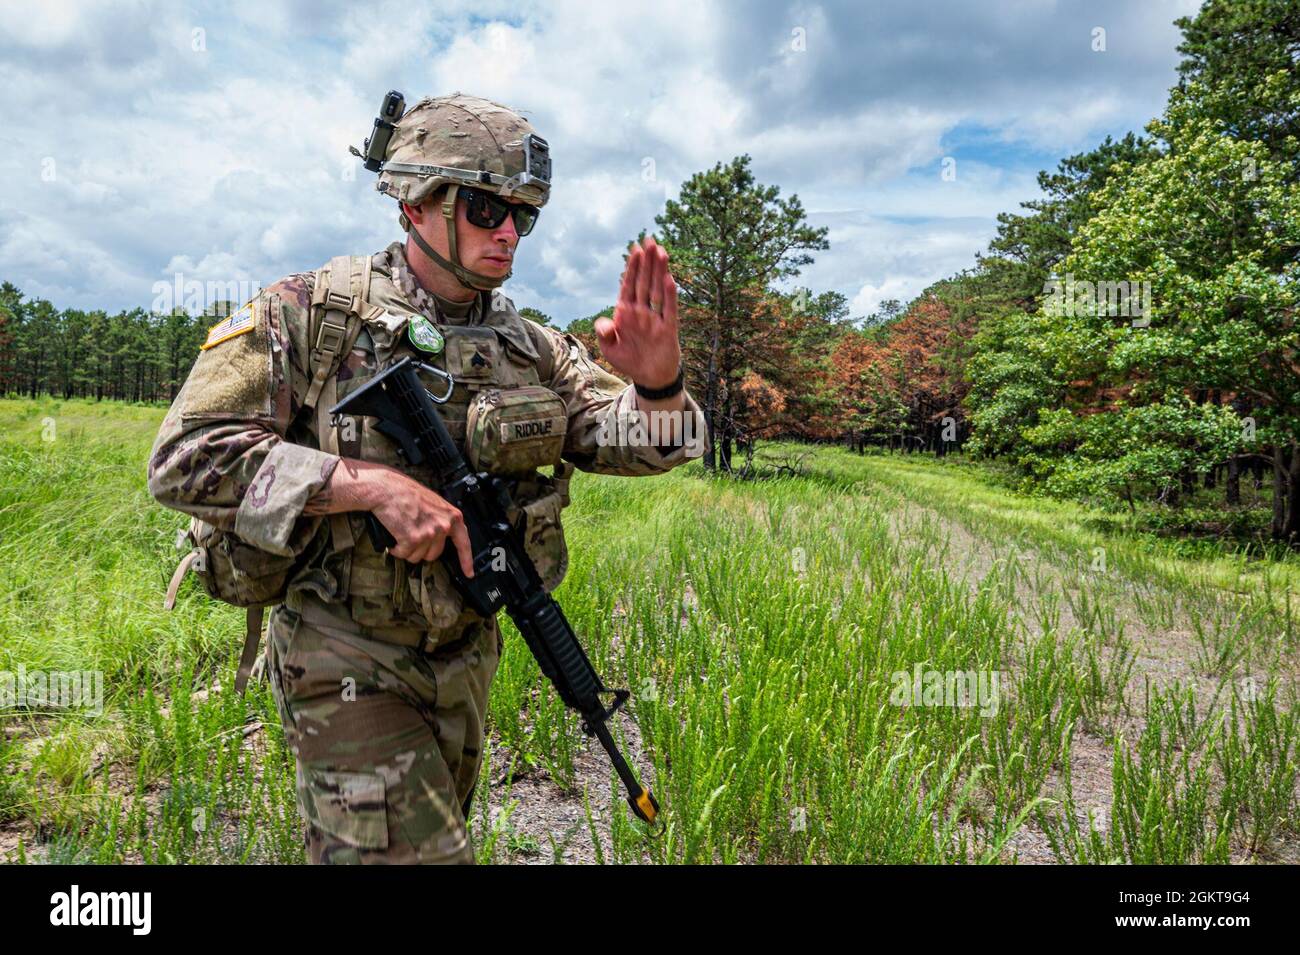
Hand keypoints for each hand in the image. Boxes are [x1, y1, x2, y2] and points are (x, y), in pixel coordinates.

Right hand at [371, 473, 474, 576]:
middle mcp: (444, 525)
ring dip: (407, 550)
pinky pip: (404, 554)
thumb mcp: (433, 503)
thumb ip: (441, 520)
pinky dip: (396, 549)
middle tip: (411, 537)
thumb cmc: (406, 493)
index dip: (466, 561)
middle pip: (434, 554)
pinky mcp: (414, 538)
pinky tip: (394, 539)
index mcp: (452, 516)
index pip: (463, 543)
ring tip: (401, 533)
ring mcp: (430, 533)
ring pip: (417, 556)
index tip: (468, 573)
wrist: (387, 489)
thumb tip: (441, 537)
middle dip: (421, 550)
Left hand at [596, 235, 681, 387]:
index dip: (631, 268)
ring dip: (659, 271)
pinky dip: (669, 294)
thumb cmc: (629, 360)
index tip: (634, 250)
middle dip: (646, 262)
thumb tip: (605, 321)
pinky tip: (669, 278)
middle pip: (645, 282)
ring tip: (660, 251)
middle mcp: (642, 311)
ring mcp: (655, 318)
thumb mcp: (609, 348)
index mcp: (626, 313)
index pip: (629, 285)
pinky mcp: (668, 328)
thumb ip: (604, 333)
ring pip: (658, 289)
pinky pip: (669, 308)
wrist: (649, 379)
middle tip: (649, 240)